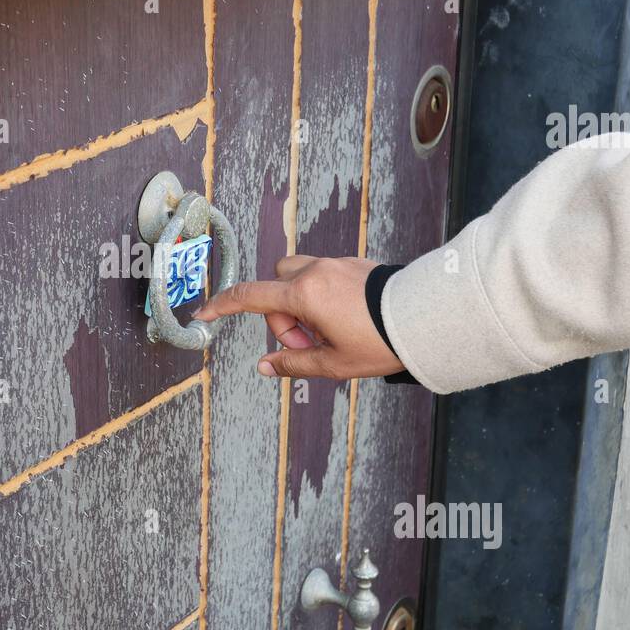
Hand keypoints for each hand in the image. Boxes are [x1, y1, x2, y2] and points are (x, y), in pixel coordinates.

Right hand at [193, 256, 404, 379]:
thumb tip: (265, 365)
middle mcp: (315, 272)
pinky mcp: (352, 263)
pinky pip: (321, 276)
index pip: (250, 297)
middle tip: (308, 346)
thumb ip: (293, 363)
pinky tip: (344, 320)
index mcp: (304, 295)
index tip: (205, 312)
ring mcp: (334, 264)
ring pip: (297, 277)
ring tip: (326, 333)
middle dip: (282, 318)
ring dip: (299, 304)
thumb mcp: (334, 364)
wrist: (424, 316)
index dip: (223, 305)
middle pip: (275, 287)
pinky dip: (320, 297)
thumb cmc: (380, 342)